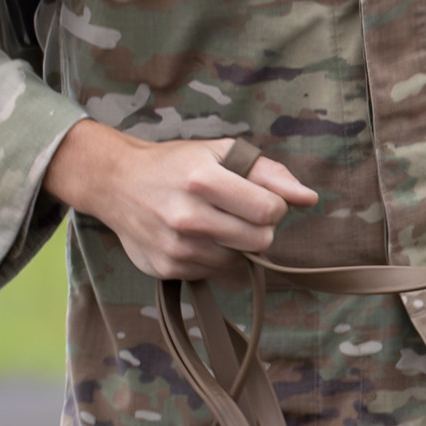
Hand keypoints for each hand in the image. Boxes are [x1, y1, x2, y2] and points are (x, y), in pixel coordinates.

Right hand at [45, 122, 317, 278]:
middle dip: (258, 227)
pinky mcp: (168, 268)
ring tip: (212, 222)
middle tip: (237, 212)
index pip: (269, 211)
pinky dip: (213, 257)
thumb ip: (269, 174)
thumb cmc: (176, 164)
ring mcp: (177, 247)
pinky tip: (194, 237)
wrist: (116, 183)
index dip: (275, 207)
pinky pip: (214, 272)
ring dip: (234, 244)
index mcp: (203, 180)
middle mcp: (188, 217)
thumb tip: (310, 199)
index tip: (261, 199)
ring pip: (239, 261)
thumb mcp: (221, 153)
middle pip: (259, 241)